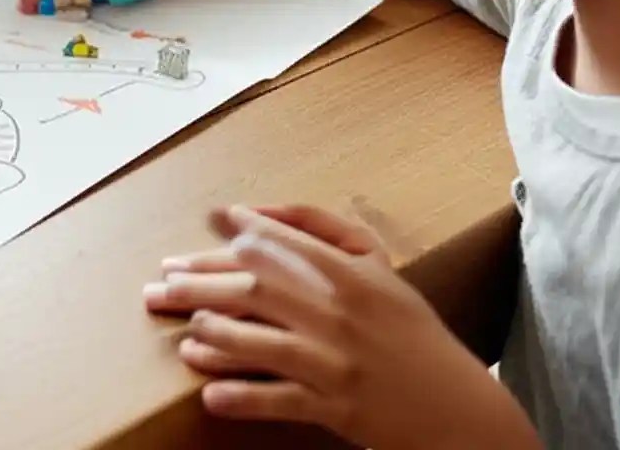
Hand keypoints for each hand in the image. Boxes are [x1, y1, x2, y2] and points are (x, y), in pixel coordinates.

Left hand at [144, 204, 538, 449]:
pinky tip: (211, 394)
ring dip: (217, 336)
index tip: (208, 220)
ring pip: (265, 343)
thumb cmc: (409, 331)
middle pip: (258, 289)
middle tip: (163, 283)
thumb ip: (326, 230)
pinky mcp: (337, 407)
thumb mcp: (379, 268)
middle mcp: (342, 312)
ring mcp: (338, 361)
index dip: (240, 230)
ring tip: (185, 335)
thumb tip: (260, 212)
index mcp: (351, 273)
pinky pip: (281, 400)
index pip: (284, 243)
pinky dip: (244, 397)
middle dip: (203, 282)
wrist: (455, 406)